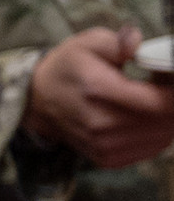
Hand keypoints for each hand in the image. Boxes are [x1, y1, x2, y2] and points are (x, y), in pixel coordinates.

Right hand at [26, 28, 173, 170]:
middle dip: (173, 102)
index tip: (172, 76)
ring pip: (163, 136)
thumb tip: (137, 43)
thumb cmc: (68, 68)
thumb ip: (118, 42)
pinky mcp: (107, 158)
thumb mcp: (88, 43)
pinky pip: (152, 149)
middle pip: (166, 121)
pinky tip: (145, 116)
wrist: (39, 101)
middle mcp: (100, 124)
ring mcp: (103, 145)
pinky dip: (158, 132)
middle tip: (165, 85)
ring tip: (154, 98)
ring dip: (167, 117)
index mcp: (98, 90)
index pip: (159, 102)